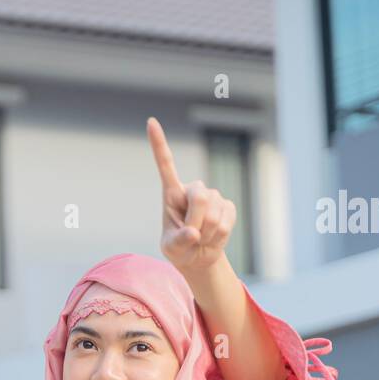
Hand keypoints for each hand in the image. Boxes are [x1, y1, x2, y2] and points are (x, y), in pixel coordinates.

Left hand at [147, 117, 236, 271]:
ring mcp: (213, 196)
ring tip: (201, 237)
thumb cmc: (179, 249)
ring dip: (207, 233)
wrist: (198, 258)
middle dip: (197, 221)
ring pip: (214, 214)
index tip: (150, 121)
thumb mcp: (171, 249)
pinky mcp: (228, 206)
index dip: (159, 144)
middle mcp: (193, 189)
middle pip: (200, 196)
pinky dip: (219, 235)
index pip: (165, 165)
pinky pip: (226, 221)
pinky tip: (213, 236)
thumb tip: (193, 233)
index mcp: (171, 194)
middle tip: (192, 235)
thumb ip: (178, 241)